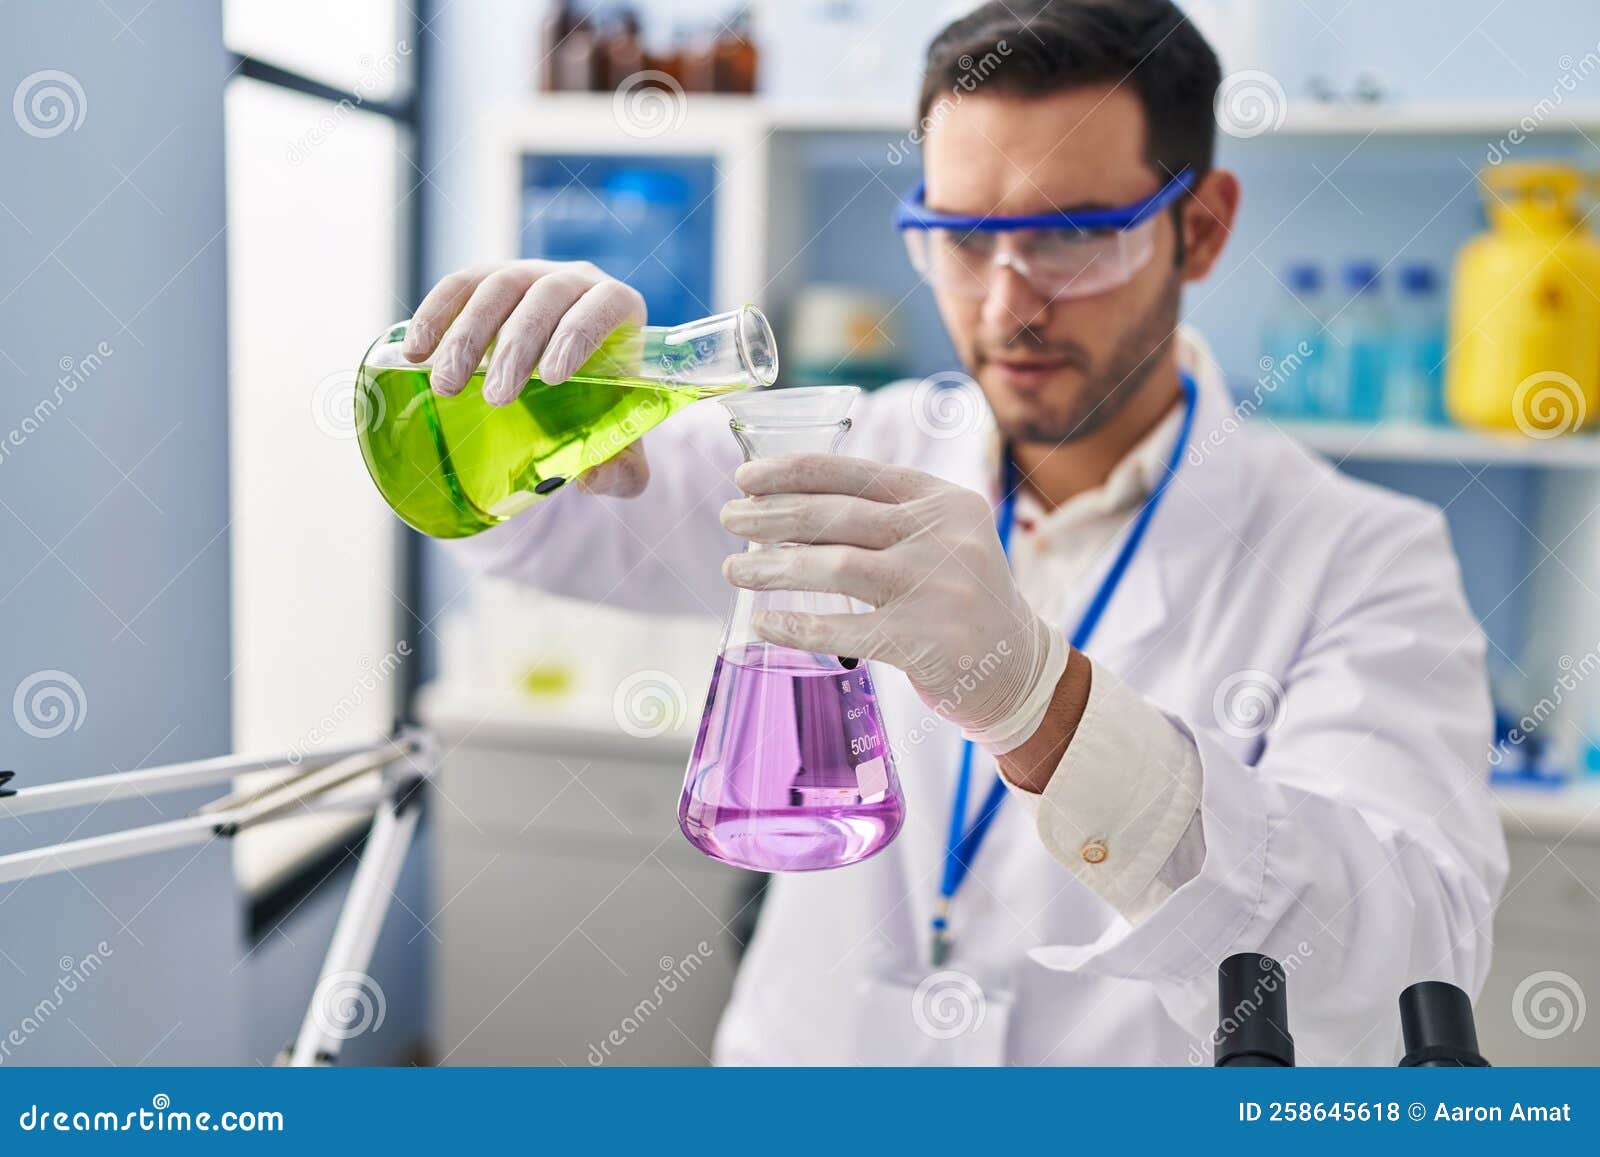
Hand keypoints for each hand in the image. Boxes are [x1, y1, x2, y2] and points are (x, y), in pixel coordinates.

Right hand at [403, 259, 650, 496]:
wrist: (572, 378)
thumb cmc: (603, 403)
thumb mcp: (620, 437)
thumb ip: (623, 467)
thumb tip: (593, 477)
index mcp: (618, 307)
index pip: (602, 306)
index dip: (577, 336)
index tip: (552, 378)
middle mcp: (575, 280)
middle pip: (544, 298)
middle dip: (516, 347)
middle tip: (496, 397)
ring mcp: (529, 274)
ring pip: (498, 287)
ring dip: (469, 335)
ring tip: (449, 385)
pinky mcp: (488, 278)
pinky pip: (459, 285)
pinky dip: (435, 314)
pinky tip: (416, 352)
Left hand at [719, 455, 1069, 751]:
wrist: (1019, 668)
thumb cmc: (958, 597)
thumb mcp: (941, 538)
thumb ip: (885, 517)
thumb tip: (787, 504)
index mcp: (941, 501)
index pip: (857, 473)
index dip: (794, 472)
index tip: (746, 478)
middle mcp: (941, 536)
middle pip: (837, 516)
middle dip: (771, 515)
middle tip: (729, 519)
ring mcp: (935, 588)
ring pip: (834, 567)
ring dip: (772, 568)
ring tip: (732, 570)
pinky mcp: (926, 640)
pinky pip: (844, 631)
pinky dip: (797, 627)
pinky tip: (764, 624)